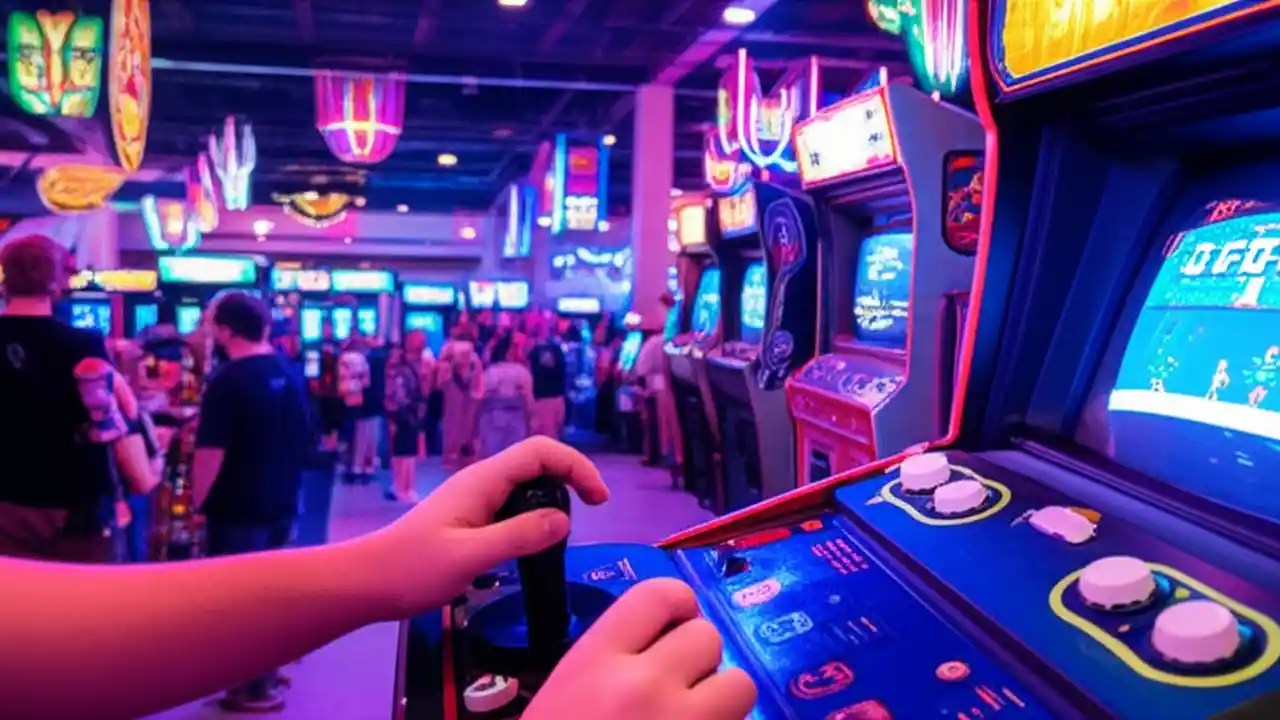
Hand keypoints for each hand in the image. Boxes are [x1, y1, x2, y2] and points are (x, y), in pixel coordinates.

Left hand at [354, 437, 608, 616]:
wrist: (367, 582)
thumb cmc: (412, 569)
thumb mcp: (470, 557)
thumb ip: (519, 537)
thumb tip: (564, 520)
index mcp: (483, 481)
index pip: (541, 452)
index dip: (577, 467)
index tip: (598, 500)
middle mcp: (481, 482)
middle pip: (538, 462)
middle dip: (571, 478)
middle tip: (592, 512)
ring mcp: (475, 499)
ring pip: (527, 484)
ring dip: (554, 497)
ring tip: (568, 530)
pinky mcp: (470, 518)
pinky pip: (514, 505)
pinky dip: (535, 515)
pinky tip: (536, 544)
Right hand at [526, 579, 756, 719]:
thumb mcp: (562, 692)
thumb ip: (606, 661)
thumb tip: (657, 643)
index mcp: (595, 660)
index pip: (661, 594)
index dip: (678, 606)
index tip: (673, 627)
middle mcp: (643, 686)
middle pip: (706, 634)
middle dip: (699, 660)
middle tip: (680, 687)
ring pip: (739, 683)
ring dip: (723, 698)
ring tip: (695, 714)